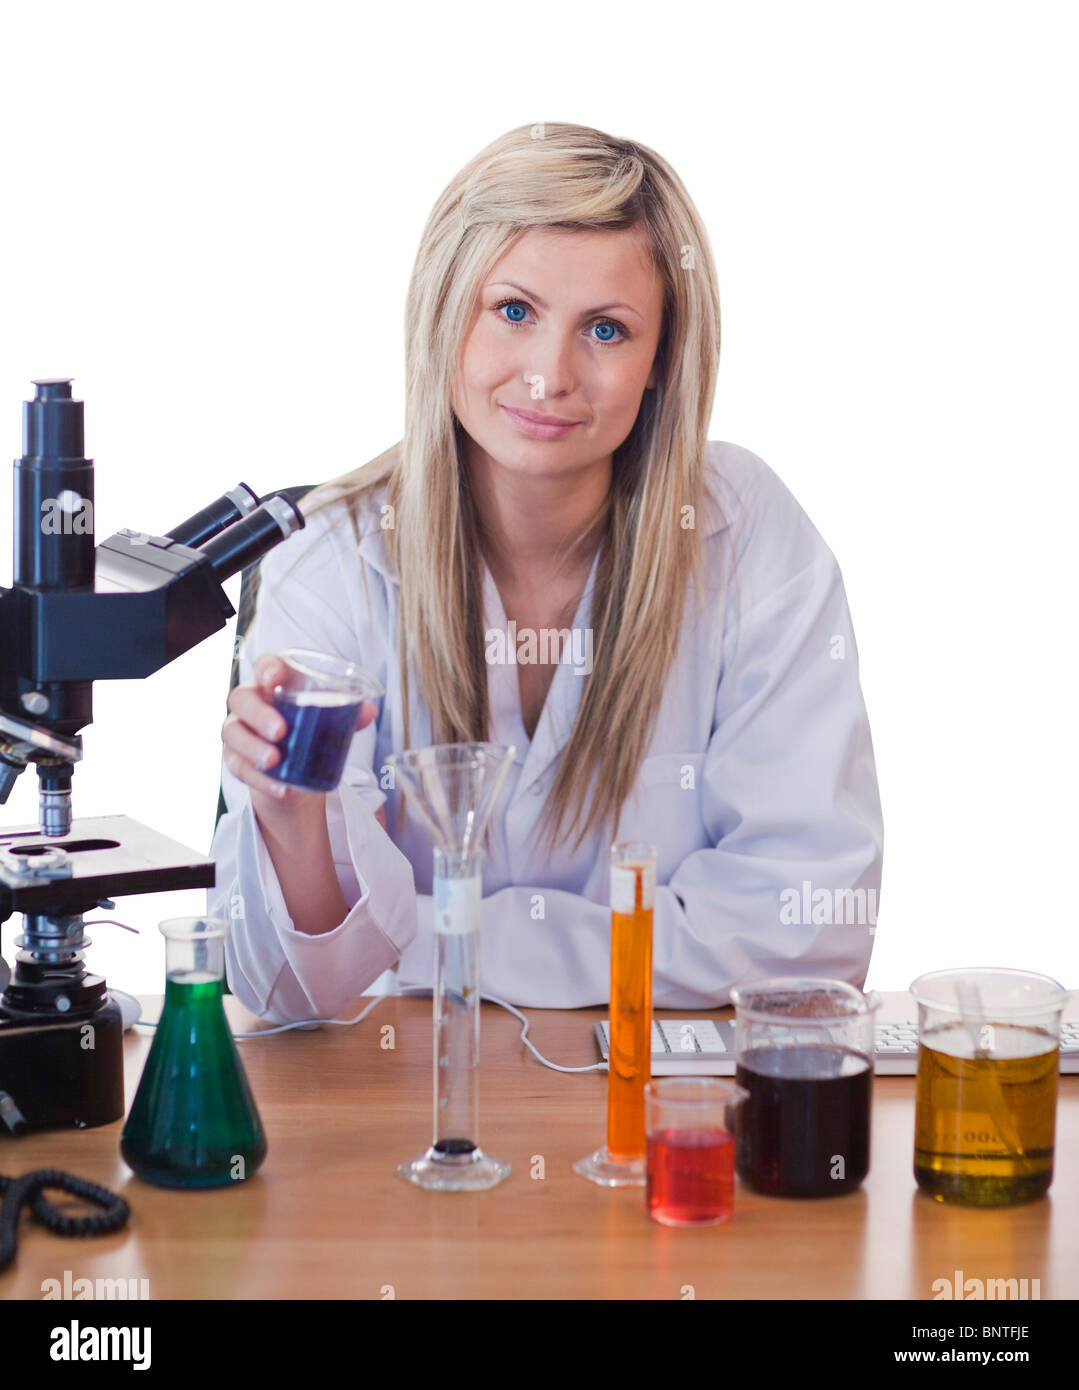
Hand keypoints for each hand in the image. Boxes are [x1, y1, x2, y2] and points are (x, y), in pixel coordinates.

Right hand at [221, 653, 378, 820]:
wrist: (290, 767)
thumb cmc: (306, 728)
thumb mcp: (327, 720)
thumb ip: (347, 714)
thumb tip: (368, 712)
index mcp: (273, 684)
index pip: (264, 666)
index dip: (267, 668)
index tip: (275, 678)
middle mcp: (249, 703)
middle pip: (241, 699)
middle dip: (259, 714)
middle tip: (280, 731)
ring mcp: (238, 731)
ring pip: (232, 734)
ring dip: (252, 747)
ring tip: (274, 760)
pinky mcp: (235, 760)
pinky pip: (239, 768)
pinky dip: (260, 779)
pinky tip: (280, 788)